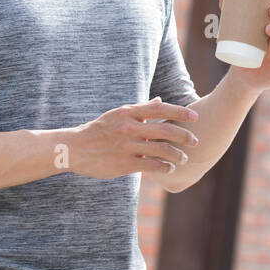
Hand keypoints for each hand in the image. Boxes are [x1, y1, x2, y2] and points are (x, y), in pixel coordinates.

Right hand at [69, 98, 199, 179]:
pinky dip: (164, 167)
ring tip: (183, 158)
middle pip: (165, 129)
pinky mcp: (124, 163)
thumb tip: (160, 100)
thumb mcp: (118, 115)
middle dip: (184, 135)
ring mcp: (127, 146)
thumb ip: (141, 109)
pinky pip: (151, 165)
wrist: (75, 148)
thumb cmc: (100, 130)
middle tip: (195, 140)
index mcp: (128, 113)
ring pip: (161, 149)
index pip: (160, 109)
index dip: (180, 112)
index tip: (195, 117)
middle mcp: (129, 127)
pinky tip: (169, 168)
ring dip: (177, 155)